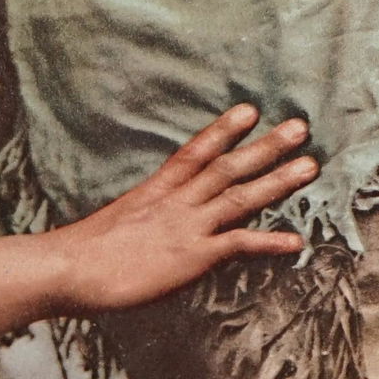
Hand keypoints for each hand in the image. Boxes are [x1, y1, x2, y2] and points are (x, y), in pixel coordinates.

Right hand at [47, 104, 316, 315]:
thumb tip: (143, 230)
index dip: (223, 130)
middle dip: (265, 146)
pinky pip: (239, 245)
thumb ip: (136, 223)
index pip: (194, 151)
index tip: (248, 111)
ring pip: (240, 196)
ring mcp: (187, 226)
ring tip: (309, 167)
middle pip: (228, 166)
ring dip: (277, 180)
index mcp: (154, 191)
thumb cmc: (80, 254)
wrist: (69, 268)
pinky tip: (297, 241)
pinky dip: (269, 242)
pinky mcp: (193, 256)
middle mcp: (176, 202)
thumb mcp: (112, 226)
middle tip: (299, 127)